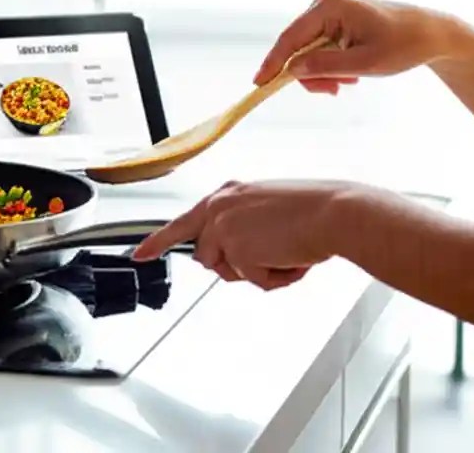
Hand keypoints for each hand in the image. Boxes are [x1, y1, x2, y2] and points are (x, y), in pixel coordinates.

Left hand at [130, 180, 355, 289]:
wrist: (334, 212)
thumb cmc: (313, 209)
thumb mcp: (268, 209)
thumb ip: (243, 226)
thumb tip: (233, 255)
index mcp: (228, 193)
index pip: (183, 222)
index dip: (158, 241)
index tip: (139, 255)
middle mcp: (219, 207)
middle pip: (207, 255)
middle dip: (236, 264)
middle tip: (273, 251)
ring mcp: (223, 228)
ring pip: (229, 270)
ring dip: (259, 270)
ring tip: (287, 249)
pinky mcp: (235, 249)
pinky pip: (251, 280)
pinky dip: (275, 277)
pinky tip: (291, 256)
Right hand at [253, 0, 446, 94]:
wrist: (431, 34)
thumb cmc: (403, 45)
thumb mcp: (365, 63)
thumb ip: (326, 66)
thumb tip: (292, 71)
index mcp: (330, 6)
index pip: (290, 38)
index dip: (274, 63)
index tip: (259, 85)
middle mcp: (325, 2)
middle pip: (298, 46)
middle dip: (311, 73)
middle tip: (333, 92)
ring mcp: (330, 10)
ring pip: (308, 50)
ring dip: (323, 72)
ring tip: (349, 83)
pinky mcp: (336, 19)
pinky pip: (320, 47)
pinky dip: (330, 65)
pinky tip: (351, 73)